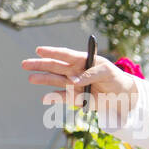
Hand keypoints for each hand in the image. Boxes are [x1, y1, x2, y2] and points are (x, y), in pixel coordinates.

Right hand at [22, 46, 138, 122]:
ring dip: (44, 80)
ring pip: (56, 81)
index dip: (52, 52)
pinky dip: (55, 98)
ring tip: (31, 78)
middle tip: (25, 64)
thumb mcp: (107, 72)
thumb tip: (73, 80)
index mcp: (82, 60)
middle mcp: (74, 71)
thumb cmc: (114, 78)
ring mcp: (73, 84)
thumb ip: (90, 74)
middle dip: (40, 65)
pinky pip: (63, 97)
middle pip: (55, 67)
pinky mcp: (76, 98)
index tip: (39, 50)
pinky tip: (45, 98)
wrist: (123, 95)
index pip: (65, 54)